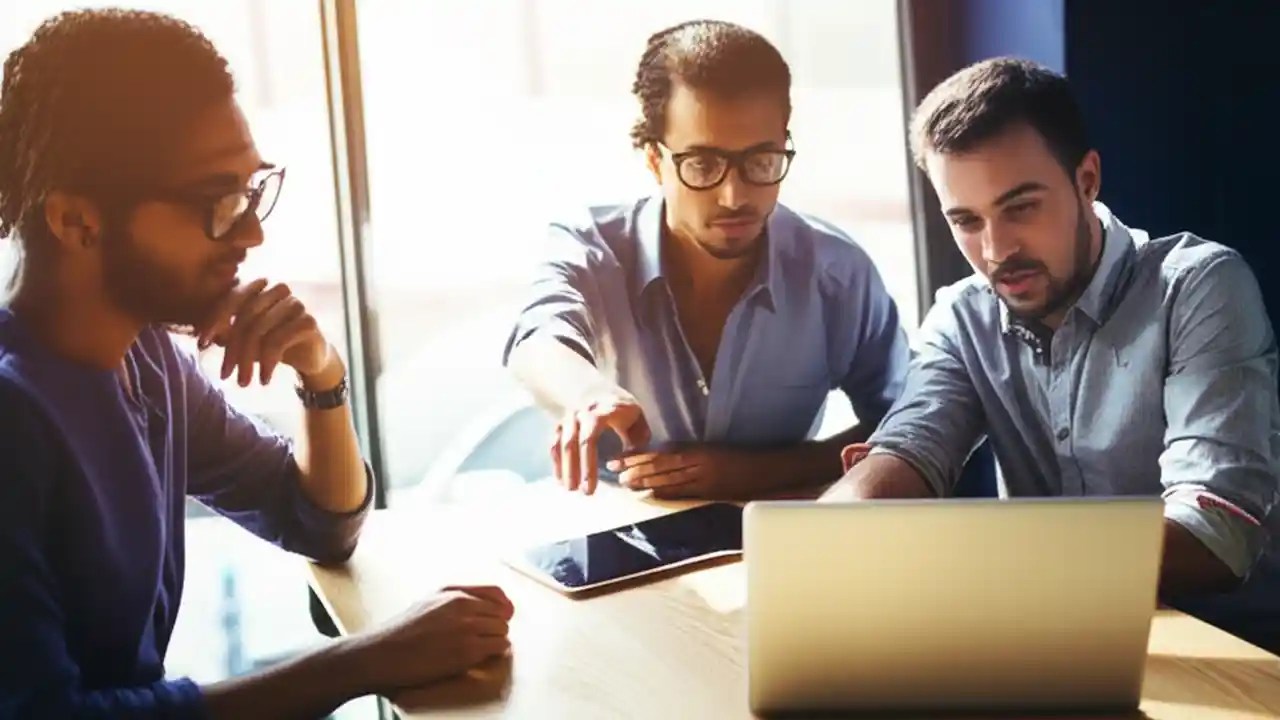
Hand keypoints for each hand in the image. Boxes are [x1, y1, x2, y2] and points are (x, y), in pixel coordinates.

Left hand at [196, 279, 333, 385]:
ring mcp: (295, 304)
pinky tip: (264, 379)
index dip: (214, 320)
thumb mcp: (245, 339)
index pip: (232, 298)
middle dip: (232, 349)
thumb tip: (203, 336)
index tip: (201, 345)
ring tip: (243, 382)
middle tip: (225, 375)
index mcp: (260, 288)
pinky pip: (278, 341)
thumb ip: (226, 332)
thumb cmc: (273, 343)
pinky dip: (267, 363)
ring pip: (260, 331)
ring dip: (248, 361)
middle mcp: (278, 290)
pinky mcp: (307, 321)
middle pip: (245, 318)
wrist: (310, 357)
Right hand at [352, 585, 514, 692]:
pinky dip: (494, 652)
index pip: (496, 593)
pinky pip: (499, 647)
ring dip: (496, 640)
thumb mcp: (428, 602)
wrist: (383, 653)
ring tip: (481, 648)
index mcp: (453, 592)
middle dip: (497, 625)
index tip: (504, 614)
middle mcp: (462, 605)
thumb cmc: (401, 632)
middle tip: (486, 636)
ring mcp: (466, 627)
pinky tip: (480, 655)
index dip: (504, 606)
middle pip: (502, 613)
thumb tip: (483, 605)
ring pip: (503, 630)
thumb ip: (455, 599)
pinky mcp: (468, 649)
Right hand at [552, 388, 650, 494]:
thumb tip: (631, 460)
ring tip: (569, 489)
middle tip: (582, 493)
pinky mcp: (560, 425)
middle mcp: (579, 415)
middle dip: (575, 470)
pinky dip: (556, 462)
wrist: (593, 386)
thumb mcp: (634, 414)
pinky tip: (560, 479)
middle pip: (571, 445)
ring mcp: (567, 419)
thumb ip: (636, 437)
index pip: (589, 440)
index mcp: (598, 412)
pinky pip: (554, 444)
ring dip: (564, 468)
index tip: (591, 486)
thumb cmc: (618, 405)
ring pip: (561, 445)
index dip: (588, 465)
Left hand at [606, 443, 750, 499]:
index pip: (663, 452)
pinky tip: (651, 495)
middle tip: (615, 472)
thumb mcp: (713, 449)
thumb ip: (690, 454)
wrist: (766, 469)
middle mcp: (700, 463)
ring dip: (646, 482)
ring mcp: (705, 480)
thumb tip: (662, 458)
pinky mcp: (711, 493)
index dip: (639, 456)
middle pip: (662, 466)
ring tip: (626, 484)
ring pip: (670, 480)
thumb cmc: (739, 457)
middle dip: (636, 469)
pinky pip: (685, 493)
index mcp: (699, 449)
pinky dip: (666, 493)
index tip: (620, 458)